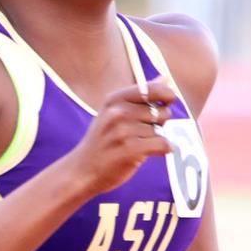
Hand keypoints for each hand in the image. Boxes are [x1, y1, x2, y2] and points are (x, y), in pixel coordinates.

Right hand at [63, 77, 176, 197]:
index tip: (168, 103)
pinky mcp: (130, 149)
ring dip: (156, 140)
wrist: (82, 171)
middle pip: (161, 112)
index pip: (152, 89)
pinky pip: (162, 144)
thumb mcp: (114, 112)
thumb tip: (165, 78)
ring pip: (162, 131)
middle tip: (144, 133)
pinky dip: (164, 150)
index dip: (167, 95)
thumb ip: (141, 95)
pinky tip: (154, 153)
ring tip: (139, 145)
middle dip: (160, 123)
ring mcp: (123, 131)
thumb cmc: (103, 141)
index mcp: (115, 99)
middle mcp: (118, 112)